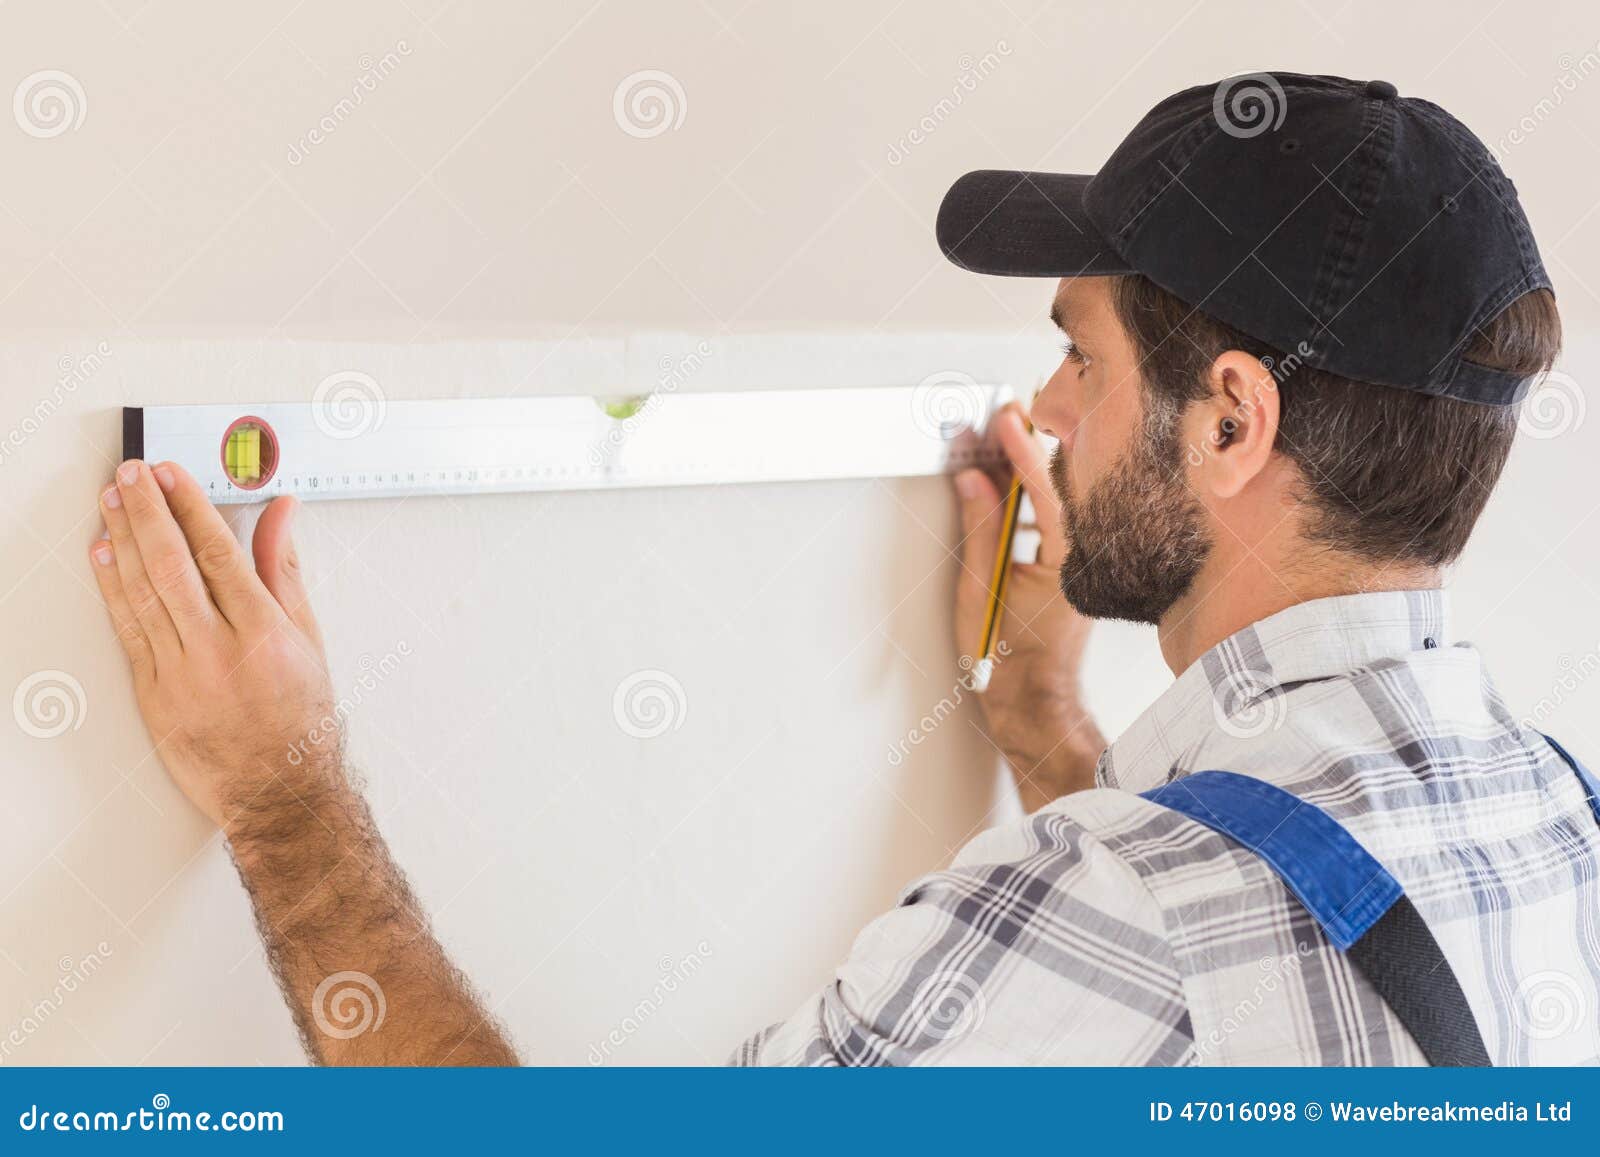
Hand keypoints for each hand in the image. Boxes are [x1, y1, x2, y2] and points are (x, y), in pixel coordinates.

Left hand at [90, 459, 337, 829]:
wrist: (278, 791)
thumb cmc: (300, 717)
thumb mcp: (307, 638)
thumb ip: (284, 569)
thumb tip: (280, 512)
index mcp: (263, 634)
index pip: (219, 554)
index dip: (189, 508)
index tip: (171, 474)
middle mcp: (218, 651)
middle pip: (172, 566)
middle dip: (147, 512)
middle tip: (131, 474)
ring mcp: (181, 675)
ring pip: (142, 593)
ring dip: (121, 540)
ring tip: (111, 501)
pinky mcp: (154, 695)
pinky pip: (128, 630)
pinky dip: (112, 588)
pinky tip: (104, 556)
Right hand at [954, 404, 1105, 809]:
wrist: (1032, 702)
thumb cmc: (1008, 660)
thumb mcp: (980, 589)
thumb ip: (980, 529)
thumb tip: (974, 481)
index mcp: (1067, 560)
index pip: (1043, 490)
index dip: (1021, 450)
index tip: (1003, 419)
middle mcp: (1083, 558)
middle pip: (1059, 487)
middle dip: (1030, 448)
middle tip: (1004, 414)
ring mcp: (1082, 564)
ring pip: (1060, 502)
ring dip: (1031, 471)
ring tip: (1003, 442)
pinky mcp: (1073, 571)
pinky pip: (1057, 522)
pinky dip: (1035, 498)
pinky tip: (1014, 488)